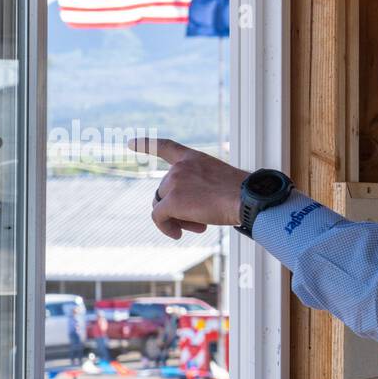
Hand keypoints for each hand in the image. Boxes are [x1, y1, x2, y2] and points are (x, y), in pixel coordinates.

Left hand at [128, 138, 247, 239]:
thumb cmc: (242, 195)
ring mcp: (174, 182)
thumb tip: (186, 214)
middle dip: (178, 209)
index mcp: (193, 158)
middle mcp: (180, 167)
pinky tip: (177, 235)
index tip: (130, 143)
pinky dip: (166, 228)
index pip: (166, 147)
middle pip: (165, 191)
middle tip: (199, 223)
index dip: (147, 145)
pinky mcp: (172, 200)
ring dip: (176, 219)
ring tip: (199, 226)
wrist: (247, 198)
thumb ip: (199, 189)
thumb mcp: (220, 183)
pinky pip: (158, 217)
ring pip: (162, 206)